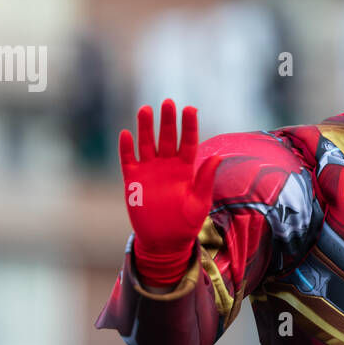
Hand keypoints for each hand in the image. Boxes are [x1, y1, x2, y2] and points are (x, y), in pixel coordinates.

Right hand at [118, 99, 221, 287]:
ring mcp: (149, 171)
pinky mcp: (133, 180)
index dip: (189, 126)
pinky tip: (126, 134)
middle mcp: (167, 165)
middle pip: (167, 137)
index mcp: (186, 169)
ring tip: (146, 110)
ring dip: (145, 127)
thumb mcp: (199, 203)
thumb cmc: (186, 223)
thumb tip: (218, 156)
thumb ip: (205, 179)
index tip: (190, 109)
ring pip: (147, 144)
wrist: (165, 242)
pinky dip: (126, 148)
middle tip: (168, 102)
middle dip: (167, 120)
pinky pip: (128, 160)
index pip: (188, 142)